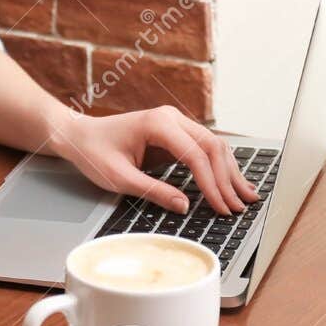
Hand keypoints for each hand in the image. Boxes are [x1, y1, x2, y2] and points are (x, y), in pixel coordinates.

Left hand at [49, 106, 259, 214]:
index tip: (221, 208)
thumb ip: (153, 191)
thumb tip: (185, 206)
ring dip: (230, 171)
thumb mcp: (119, 178)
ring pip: (214, 145)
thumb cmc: (94, 153)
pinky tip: (231, 182)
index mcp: (158, 124)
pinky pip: (203, 147)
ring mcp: (175, 122)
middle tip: (239, 207)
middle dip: (228, 179)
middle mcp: (171, 118)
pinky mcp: (175, 132)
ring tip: (246, 196)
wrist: (79, 135)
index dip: (212, 184)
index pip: (196, 155)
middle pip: (212, 147)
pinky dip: (219, 166)